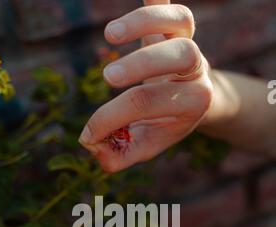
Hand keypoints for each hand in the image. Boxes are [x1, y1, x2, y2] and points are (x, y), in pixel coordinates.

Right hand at [78, 1, 212, 172]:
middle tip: (106, 78)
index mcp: (193, 102)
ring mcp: (187, 42)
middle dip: (141, 64)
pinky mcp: (175, 25)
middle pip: (179, 55)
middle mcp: (195, 70)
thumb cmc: (166, 123)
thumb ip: (121, 155)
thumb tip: (90, 146)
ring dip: (144, 21)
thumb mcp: (148, 145)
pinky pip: (169, 3)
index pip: (149, 103)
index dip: (112, 116)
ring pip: (181, 20)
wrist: (196, 101)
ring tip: (109, 35)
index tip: (87, 133)